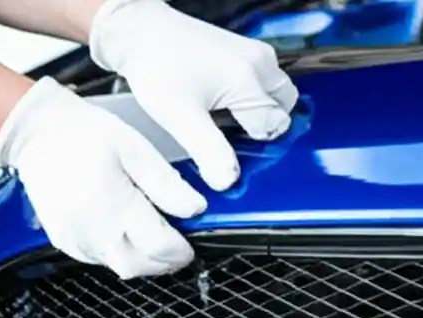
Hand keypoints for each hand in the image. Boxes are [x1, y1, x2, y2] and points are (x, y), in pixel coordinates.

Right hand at [0, 77, 204, 278]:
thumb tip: (195, 209)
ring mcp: (74, 239)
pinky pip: (101, 260)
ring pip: (121, 268)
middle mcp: (90, 230)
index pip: (158, 246)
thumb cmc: (84, 135)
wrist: (35, 133)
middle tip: (179, 247)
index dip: (181, 249)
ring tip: (155, 238)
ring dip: (144, 260)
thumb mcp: (134, 148)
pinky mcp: (64, 242)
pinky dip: (121, 254)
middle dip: (165, 261)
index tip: (191, 242)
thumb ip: (166, 183)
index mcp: (111, 205)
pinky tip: (127, 234)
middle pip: (140, 266)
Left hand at [90, 0, 299, 190]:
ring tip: (226, 118)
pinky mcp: (244, 48)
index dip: (254, 145)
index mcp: (249, 80)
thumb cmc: (155, 66)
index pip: (274, 127)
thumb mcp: (178, 116)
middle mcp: (260, 63)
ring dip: (259, 109)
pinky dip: (250, 95)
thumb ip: (209, 150)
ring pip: (276, 92)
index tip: (227, 149)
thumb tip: (228, 182)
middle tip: (232, 135)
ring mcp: (254, 52)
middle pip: (284, 108)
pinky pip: (262, 79)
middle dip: (264, 125)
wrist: (138, 30)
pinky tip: (222, 102)